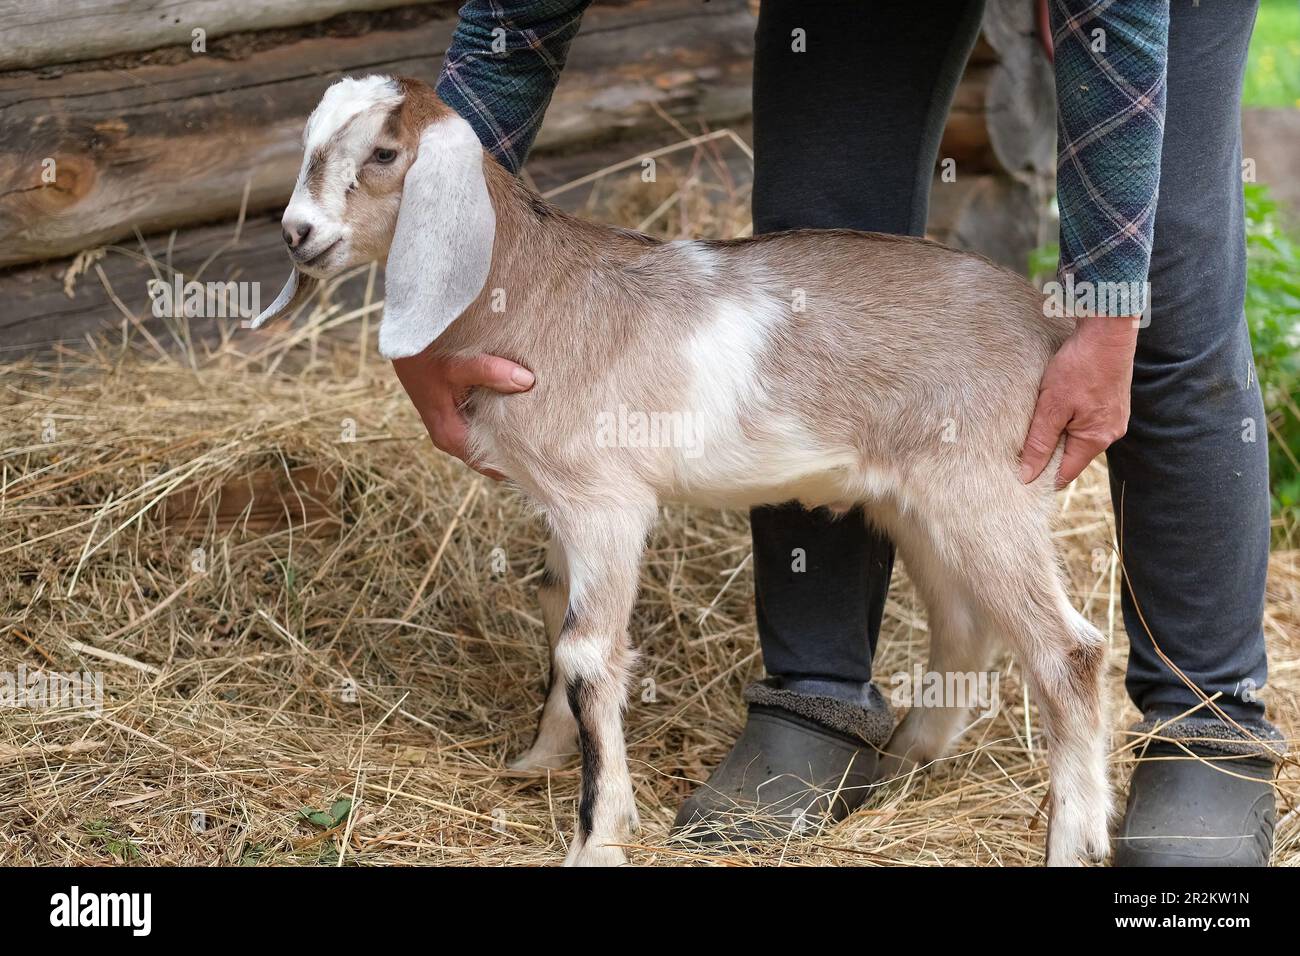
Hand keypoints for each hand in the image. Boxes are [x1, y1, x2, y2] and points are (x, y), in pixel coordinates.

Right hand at [392, 350, 533, 479]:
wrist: (401, 343)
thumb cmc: (423, 358)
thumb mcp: (455, 365)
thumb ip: (489, 372)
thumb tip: (527, 381)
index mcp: (450, 437)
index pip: (491, 466)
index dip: (517, 464)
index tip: (545, 459)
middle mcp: (452, 436)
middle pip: (493, 453)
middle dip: (519, 446)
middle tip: (552, 440)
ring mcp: (455, 424)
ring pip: (491, 435)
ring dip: (512, 429)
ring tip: (544, 424)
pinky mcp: (459, 410)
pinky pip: (487, 421)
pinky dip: (503, 415)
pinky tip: (524, 405)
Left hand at [1019, 315, 1137, 488]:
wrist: (1108, 330)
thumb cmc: (1080, 366)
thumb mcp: (1052, 406)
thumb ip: (1039, 442)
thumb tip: (1027, 475)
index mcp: (1096, 439)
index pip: (1065, 473)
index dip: (1041, 477)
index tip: (1017, 477)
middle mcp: (1110, 433)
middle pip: (1072, 456)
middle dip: (1047, 454)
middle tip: (1019, 449)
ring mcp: (1113, 417)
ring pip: (1077, 437)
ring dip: (1056, 433)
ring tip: (1035, 424)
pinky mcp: (1111, 403)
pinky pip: (1085, 421)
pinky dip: (1067, 419)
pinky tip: (1054, 407)